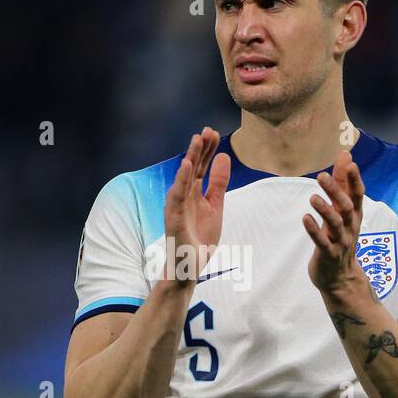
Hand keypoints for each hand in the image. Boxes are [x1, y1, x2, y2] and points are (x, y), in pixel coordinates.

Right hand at [163, 127, 228, 280]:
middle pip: (193, 167)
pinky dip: (181, 180)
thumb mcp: (215, 207)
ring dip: (190, 158)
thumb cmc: (199, 238)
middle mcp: (184, 196)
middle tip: (208, 130)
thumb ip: (218, 184)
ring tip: (197, 139)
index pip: (202, 167)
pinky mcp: (174, 217)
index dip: (208, 150)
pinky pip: (177, 196)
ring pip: (184, 177)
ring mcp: (177, 206)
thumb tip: (223, 157)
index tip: (215, 133)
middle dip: (200, 149)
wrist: (190, 267)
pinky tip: (187, 165)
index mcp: (194, 193)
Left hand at [303, 148, 369, 295]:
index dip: (354, 179)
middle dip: (336, 191)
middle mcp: (350, 227)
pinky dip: (314, 230)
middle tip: (321, 176)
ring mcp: (340, 242)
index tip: (350, 163)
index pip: (357, 194)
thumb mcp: (342, 211)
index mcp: (354, 216)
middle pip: (346, 207)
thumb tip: (345, 154)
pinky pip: (322, 242)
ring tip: (313, 197)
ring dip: (325, 210)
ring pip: (335, 224)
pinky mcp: (328, 254)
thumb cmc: (339, 237)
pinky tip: (305, 218)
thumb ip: (343, 183)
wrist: (340, 277)